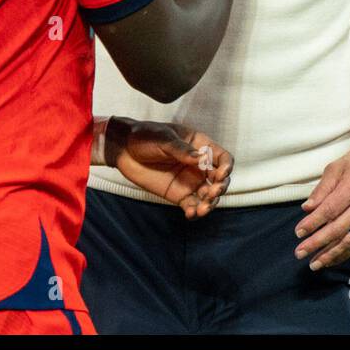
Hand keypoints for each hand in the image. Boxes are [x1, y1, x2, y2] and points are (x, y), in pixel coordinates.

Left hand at [103, 117, 232, 218]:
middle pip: (219, 179)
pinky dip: (194, 211)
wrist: (122, 149)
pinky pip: (192, 205)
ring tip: (202, 208)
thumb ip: (181, 150)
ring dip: (210, 203)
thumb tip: (201, 159)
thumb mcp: (163, 138)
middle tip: (212, 192)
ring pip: (208, 195)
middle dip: (220, 188)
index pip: (222, 158)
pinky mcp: (178, 194)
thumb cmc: (144, 136)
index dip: (226, 167)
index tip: (220, 174)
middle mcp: (199, 165)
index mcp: (200, 146)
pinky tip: (191, 213)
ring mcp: (190, 181)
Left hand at [295, 136, 349, 269]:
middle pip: (338, 229)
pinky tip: (332, 259)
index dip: (313, 223)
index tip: (298, 233)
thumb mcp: (337, 166)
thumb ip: (322, 189)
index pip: (330, 210)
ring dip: (331, 254)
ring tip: (314, 263)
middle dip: (317, 243)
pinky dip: (346, 253)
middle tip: (300, 253)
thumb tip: (307, 208)